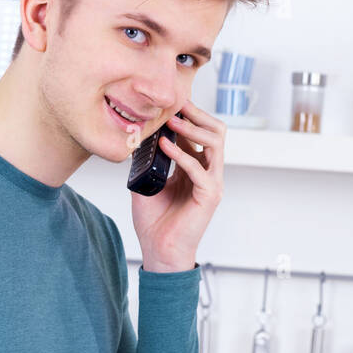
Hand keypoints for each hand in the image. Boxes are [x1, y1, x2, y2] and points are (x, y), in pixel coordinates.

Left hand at [130, 98, 225, 273]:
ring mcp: (212, 183)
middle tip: (177, 104)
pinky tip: (165, 146)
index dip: (188, 115)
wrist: (159, 250)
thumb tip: (136, 136)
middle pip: (216, 131)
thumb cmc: (154, 221)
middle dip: (197, 114)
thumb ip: (146, 160)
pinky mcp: (209, 196)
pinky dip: (182, 154)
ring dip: (192, 129)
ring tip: (171, 122)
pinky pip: (200, 169)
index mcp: (195, 167)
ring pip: (215, 143)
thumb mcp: (146, 182)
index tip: (171, 102)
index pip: (199, 132)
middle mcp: (207, 172)